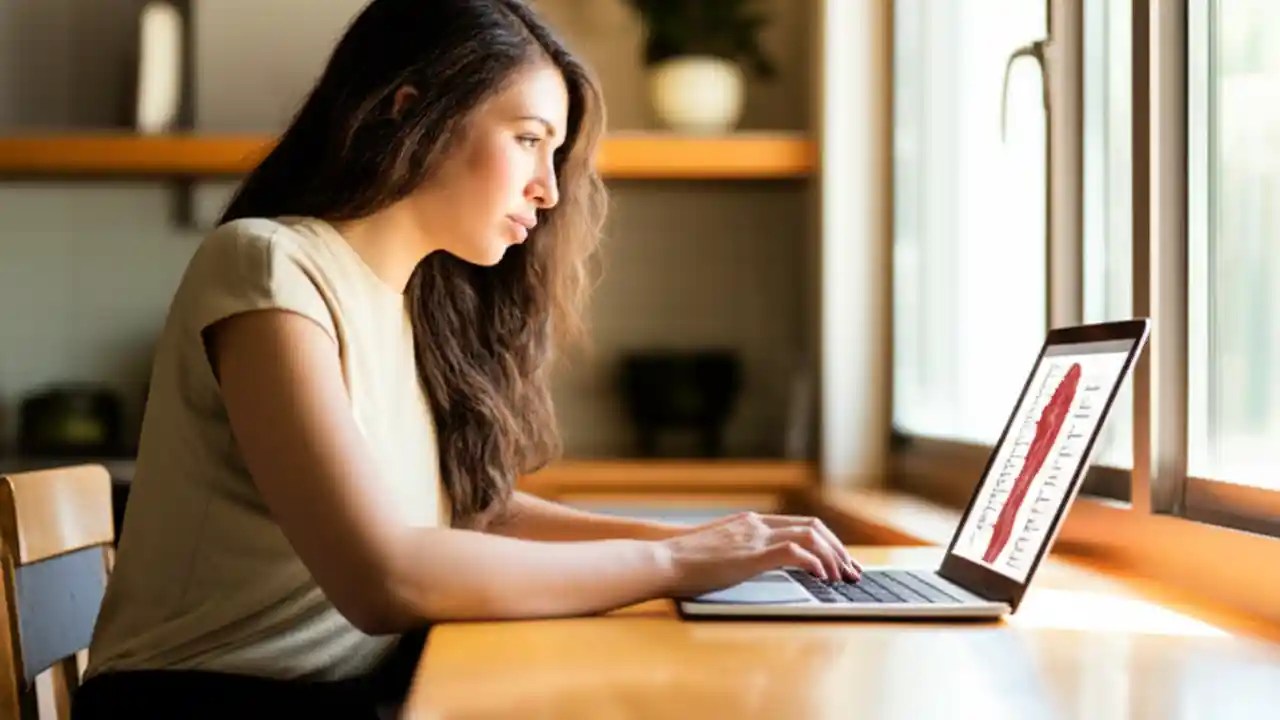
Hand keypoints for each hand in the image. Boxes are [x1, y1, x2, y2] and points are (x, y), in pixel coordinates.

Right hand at [657, 512, 862, 597]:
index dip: (826, 542)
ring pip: (811, 537)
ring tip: (843, 578)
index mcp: (751, 522)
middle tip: (853, 572)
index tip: (840, 561)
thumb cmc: (684, 561)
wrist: (663, 557)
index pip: (800, 524)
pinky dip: (816, 564)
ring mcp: (756, 536)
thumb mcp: (719, 551)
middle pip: (814, 527)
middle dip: (839, 549)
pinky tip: (822, 578)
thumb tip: (750, 565)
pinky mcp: (753, 553)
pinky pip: (796, 553)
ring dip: (834, 558)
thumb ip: (739, 552)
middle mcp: (758, 524)